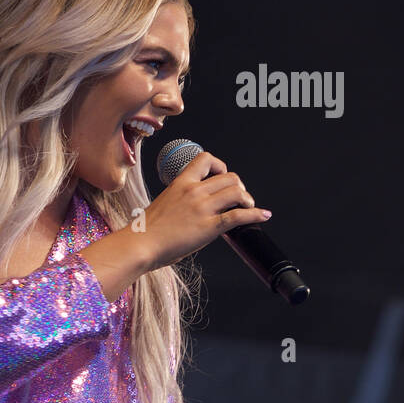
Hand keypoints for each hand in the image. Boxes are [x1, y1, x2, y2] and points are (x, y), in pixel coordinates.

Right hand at [137, 152, 269, 270]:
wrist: (140, 244)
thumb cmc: (146, 229)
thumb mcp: (164, 203)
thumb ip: (182, 200)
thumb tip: (196, 207)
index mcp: (181, 183)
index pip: (206, 159)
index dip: (220, 166)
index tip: (222, 176)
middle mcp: (194, 191)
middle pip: (229, 177)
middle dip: (239, 186)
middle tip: (239, 198)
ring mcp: (202, 208)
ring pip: (237, 191)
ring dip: (247, 198)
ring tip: (248, 207)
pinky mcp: (209, 226)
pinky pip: (239, 216)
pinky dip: (256, 214)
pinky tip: (263, 215)